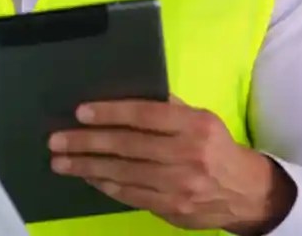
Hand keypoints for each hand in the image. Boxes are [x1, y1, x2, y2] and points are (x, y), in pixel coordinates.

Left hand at [47, 95, 295, 234]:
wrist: (245, 193)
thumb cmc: (213, 146)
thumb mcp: (200, 118)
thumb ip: (167, 107)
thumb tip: (123, 92)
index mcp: (194, 124)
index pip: (145, 115)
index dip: (110, 113)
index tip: (81, 112)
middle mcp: (188, 154)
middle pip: (128, 146)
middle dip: (87, 142)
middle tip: (56, 141)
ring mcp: (180, 185)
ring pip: (124, 173)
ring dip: (87, 167)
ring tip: (61, 162)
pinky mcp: (172, 209)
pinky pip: (131, 195)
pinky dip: (106, 185)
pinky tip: (88, 177)